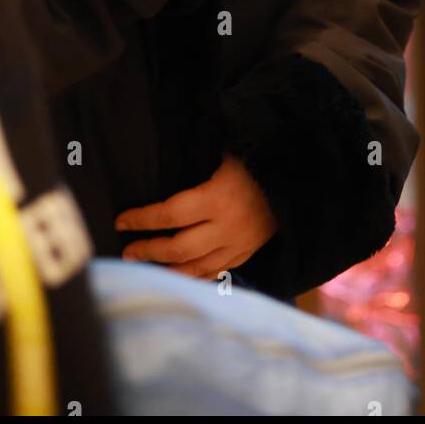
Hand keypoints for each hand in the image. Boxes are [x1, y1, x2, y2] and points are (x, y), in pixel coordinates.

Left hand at [114, 155, 277, 278]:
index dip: (142, 219)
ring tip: (144, 268)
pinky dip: (193, 276)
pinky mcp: (247, 254)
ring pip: (196, 268)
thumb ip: (198, 155)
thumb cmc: (258, 156)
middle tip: (127, 251)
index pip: (170, 214)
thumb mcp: (229, 150)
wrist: (302, 178)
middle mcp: (227, 227)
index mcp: (218, 198)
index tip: (121, 220)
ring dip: (167, 270)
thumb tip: (165, 147)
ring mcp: (239, 245)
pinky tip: (176, 276)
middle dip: (149, 251)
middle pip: (179, 248)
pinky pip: (215, 272)